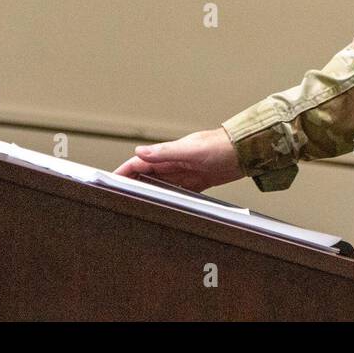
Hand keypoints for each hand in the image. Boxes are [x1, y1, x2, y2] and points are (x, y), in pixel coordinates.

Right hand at [113, 127, 242, 192]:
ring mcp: (184, 172)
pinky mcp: (195, 182)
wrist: (244, 153)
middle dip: (130, 183)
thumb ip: (165, 152)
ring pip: (158, 184)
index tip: (108, 181)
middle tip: (116, 197)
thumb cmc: (220, 147)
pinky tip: (162, 205)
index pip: (138, 163)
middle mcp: (174, 162)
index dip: (123, 171)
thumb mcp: (191, 150)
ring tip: (133, 204)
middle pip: (145, 175)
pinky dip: (166, 197)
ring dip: (146, 191)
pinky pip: (175, 191)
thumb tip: (139, 152)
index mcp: (169, 153)